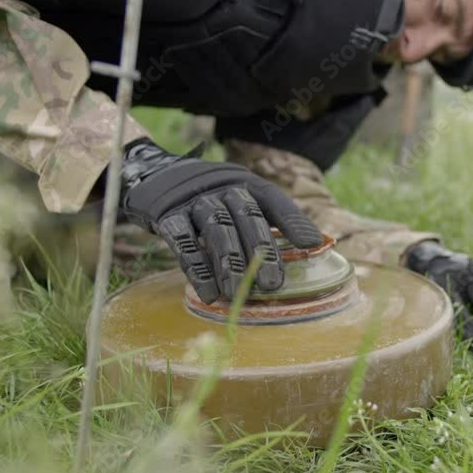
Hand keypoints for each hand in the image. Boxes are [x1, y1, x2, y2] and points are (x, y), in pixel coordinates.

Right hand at [119, 139, 321, 301]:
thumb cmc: (212, 198)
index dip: (292, 220)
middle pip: (246, 216)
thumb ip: (274, 218)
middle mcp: (222, 188)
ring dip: (229, 264)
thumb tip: (316, 243)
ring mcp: (194, 201)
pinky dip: (197, 269)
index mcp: (245, 184)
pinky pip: (183, 243)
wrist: (157, 177)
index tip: (311, 244)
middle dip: (261, 251)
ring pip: (216, 229)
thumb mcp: (241, 199)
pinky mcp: (167, 216)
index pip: (273, 199)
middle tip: (272, 285)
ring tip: (238, 295)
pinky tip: (209, 293)